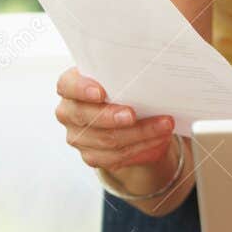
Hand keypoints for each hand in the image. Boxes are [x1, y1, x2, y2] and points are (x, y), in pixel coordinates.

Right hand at [53, 67, 178, 187]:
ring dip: (140, 132)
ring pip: (107, 139)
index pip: (67, 85)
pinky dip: (142, 146)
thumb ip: (126, 76)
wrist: (128, 118)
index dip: (81, 89)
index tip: (101, 92)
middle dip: (112, 116)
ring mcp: (78, 137)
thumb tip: (151, 75)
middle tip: (133, 114)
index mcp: (70, 86)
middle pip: (85, 116)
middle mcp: (68, 112)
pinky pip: (117, 155)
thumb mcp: (123, 78)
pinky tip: (159, 138)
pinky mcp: (92, 156)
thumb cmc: (124, 89)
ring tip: (164, 124)